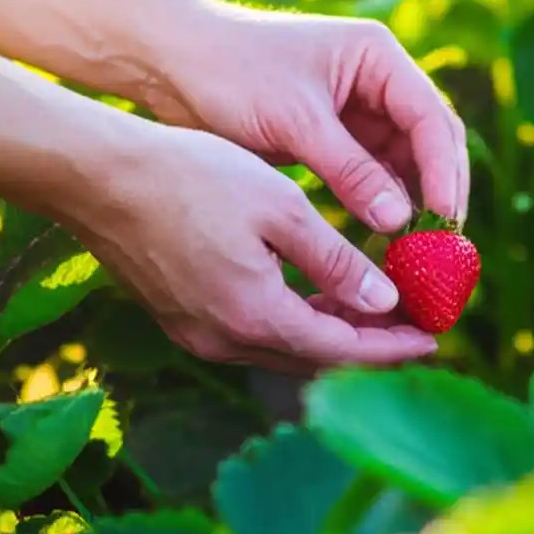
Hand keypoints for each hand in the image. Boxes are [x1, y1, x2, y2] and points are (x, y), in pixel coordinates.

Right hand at [59, 122, 437, 373]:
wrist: (98, 177)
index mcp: (256, 316)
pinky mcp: (181, 318)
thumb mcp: (279, 208)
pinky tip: (315, 292)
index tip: (435, 336)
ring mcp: (198, 334)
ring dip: (331, 331)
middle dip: (369, 343)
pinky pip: (254, 331)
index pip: (343, 350)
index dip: (393, 346)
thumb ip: (335, 260)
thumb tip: (385, 302)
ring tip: (376, 307)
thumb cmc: (192, 177)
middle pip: (315, 357)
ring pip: (284, 346)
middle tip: (415, 324)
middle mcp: (226, 340)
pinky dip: (293, 318)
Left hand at [146, 6, 468, 232]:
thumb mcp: (296, 122)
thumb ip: (351, 171)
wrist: (170, 65)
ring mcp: (358, 110)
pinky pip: (374, 176)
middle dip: (439, 191)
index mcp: (376, 56)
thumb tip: (401, 222)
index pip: (430, 117)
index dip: (443, 170)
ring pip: (405, 163)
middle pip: (429, 141)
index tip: (444, 218)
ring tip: (418, 252)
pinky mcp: (335, 138)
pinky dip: (382, 206)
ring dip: (413, 204)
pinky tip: (385, 242)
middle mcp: (377, 80)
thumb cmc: (230, 74)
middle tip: (443, 245)